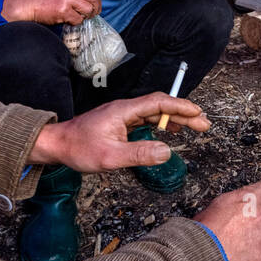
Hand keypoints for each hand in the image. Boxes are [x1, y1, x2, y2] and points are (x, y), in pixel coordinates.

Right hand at [1, 0, 99, 24]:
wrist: (28, 4)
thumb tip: (90, 0)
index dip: (95, 1)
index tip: (93, 7)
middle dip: (96, 8)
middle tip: (92, 15)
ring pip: (88, 10)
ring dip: (84, 16)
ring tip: (75, 17)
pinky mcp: (63, 10)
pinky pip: (78, 19)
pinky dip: (74, 22)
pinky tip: (66, 19)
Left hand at [29, 92, 210, 172]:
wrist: (56, 145)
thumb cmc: (79, 149)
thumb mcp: (110, 157)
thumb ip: (139, 153)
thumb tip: (167, 152)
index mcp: (124, 111)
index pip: (159, 103)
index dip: (181, 107)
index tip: (198, 113)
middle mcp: (125, 109)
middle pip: (161, 106)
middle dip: (184, 114)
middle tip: (204, 124)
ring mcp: (122, 115)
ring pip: (154, 113)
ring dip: (175, 119)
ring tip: (193, 127)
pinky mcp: (119, 123)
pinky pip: (146, 119)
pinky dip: (162, 123)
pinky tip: (169, 131)